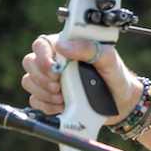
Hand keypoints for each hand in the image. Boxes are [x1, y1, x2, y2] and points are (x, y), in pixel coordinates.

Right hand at [21, 34, 142, 124]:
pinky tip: (62, 106)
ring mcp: (51, 80)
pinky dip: (46, 106)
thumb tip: (64, 46)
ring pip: (29, 82)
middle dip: (42, 77)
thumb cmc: (116, 76)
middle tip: (59, 86)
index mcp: (67, 47)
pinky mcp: (49, 97)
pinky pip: (34, 101)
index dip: (42, 56)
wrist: (121, 102)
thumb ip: (90, 49)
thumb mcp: (109, 60)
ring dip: (43, 92)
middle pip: (30, 63)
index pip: (41, 44)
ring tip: (63, 97)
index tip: (55, 69)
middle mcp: (55, 62)